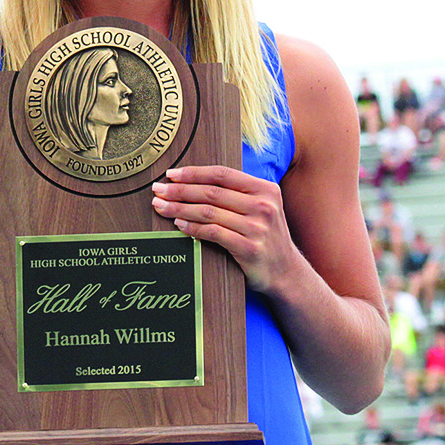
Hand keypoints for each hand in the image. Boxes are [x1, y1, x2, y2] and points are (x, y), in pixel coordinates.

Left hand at [151, 164, 295, 293]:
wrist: (286, 271)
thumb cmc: (264, 235)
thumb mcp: (259, 207)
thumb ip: (235, 193)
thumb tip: (191, 182)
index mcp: (265, 188)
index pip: (222, 174)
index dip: (193, 172)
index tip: (170, 174)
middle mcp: (263, 205)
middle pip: (211, 192)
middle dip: (180, 190)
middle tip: (158, 191)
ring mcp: (257, 228)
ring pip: (209, 212)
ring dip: (180, 208)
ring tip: (161, 207)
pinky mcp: (249, 248)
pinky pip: (213, 233)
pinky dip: (192, 228)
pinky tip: (178, 225)